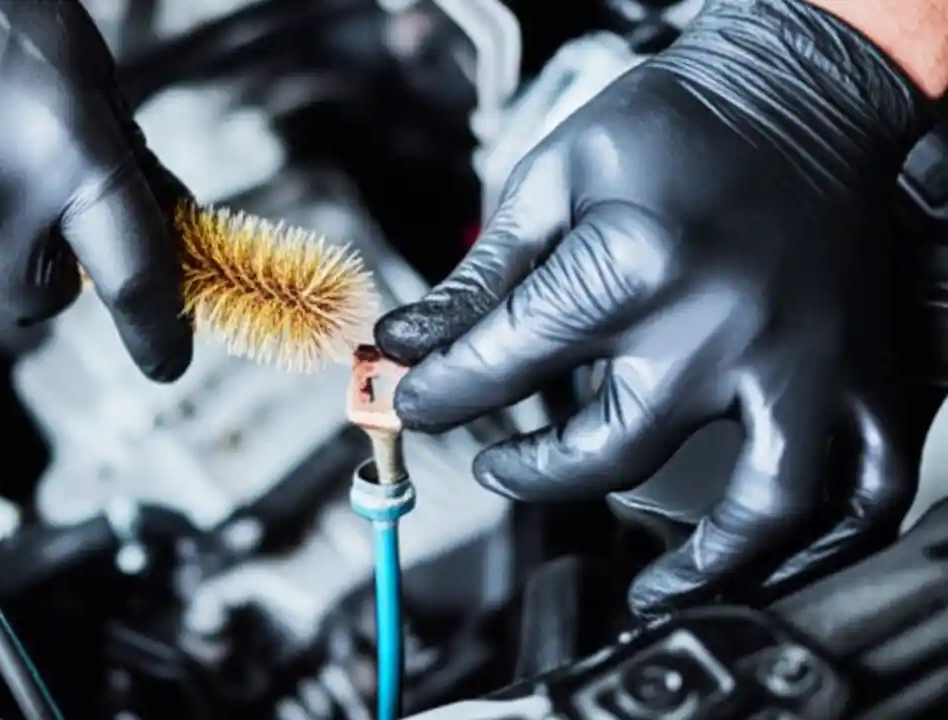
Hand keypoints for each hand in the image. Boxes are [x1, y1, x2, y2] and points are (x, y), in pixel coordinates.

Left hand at [376, 0, 933, 617]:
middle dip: (529, 472)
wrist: (799, 90)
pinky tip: (769, 561)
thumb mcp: (552, 180)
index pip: (504, 366)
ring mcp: (805, 359)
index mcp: (634, 269)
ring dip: (701, 566)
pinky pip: (869, 486)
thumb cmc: (678, 121)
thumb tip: (408, 341)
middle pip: (608, 453)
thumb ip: (479, 278)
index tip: (411, 401)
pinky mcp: (866, 367)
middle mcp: (724, 330)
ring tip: (653, 590)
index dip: (441, 392)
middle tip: (497, 463)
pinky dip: (824, 544)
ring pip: (761, 508)